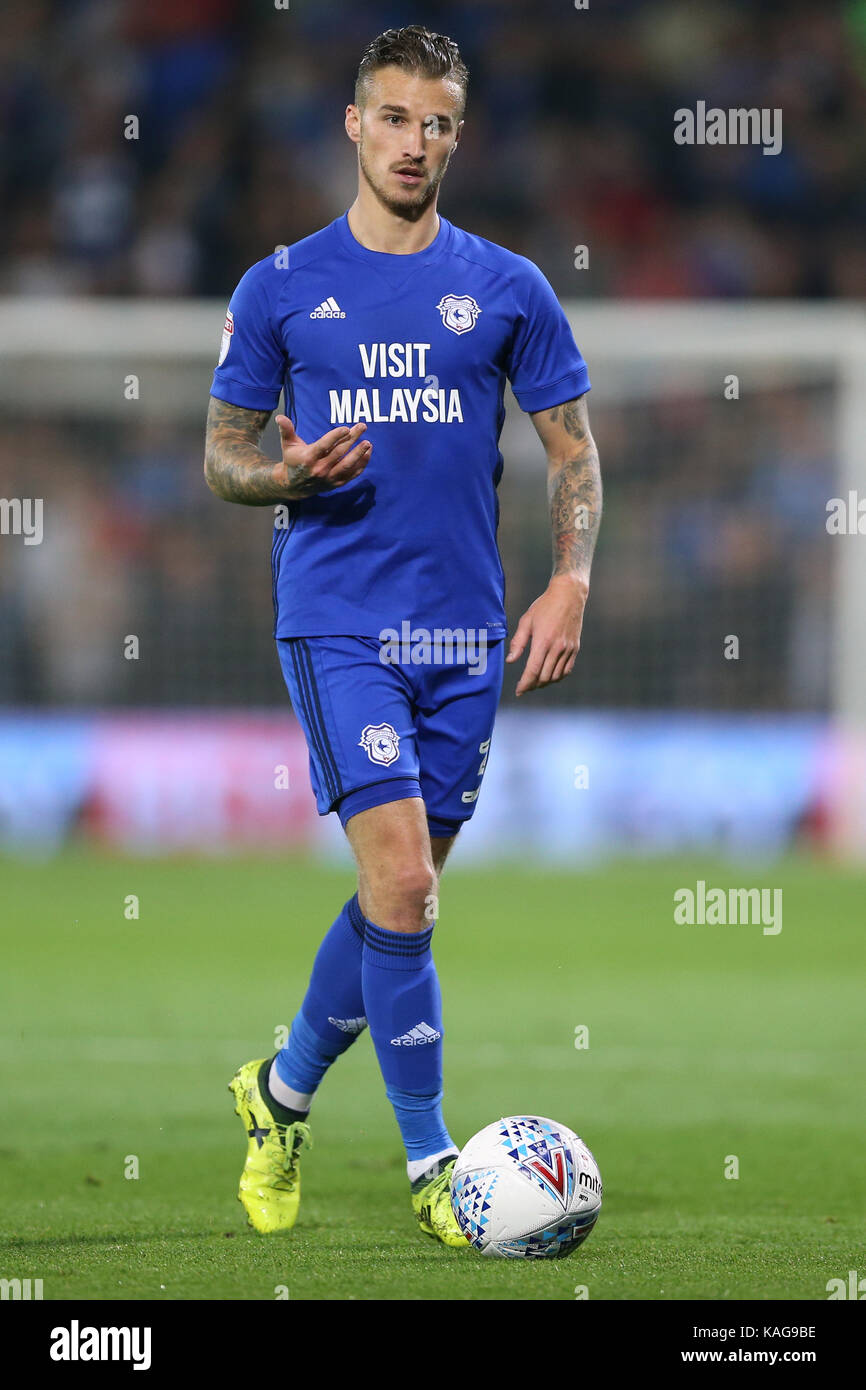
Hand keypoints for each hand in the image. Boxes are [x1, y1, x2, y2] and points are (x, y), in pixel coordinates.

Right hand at [275, 415, 371, 497]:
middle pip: (339, 453)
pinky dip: (361, 465)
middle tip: (362, 426)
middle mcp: (320, 469)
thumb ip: (286, 430)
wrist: (293, 485)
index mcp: (308, 458)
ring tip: (368, 443)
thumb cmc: (293, 460)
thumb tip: (279, 417)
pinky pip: (351, 474)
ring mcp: (329, 478)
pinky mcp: (336, 483)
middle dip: (352, 439)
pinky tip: (368, 454)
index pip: (324, 446)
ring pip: (347, 465)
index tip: (346, 428)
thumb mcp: (288, 444)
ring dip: (359, 454)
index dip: (336, 437)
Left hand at [506, 573, 588, 696]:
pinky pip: (567, 670)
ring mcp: (568, 649)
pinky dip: (558, 677)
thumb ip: (518, 643)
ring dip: (545, 683)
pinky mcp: (575, 648)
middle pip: (544, 677)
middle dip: (533, 685)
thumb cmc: (544, 606)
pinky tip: (550, 676)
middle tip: (525, 687)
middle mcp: (557, 648)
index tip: (519, 691)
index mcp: (543, 641)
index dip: (525, 684)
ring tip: (536, 682)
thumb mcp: (526, 621)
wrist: (568, 595)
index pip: (533, 670)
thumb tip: (510, 661)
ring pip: (556, 676)